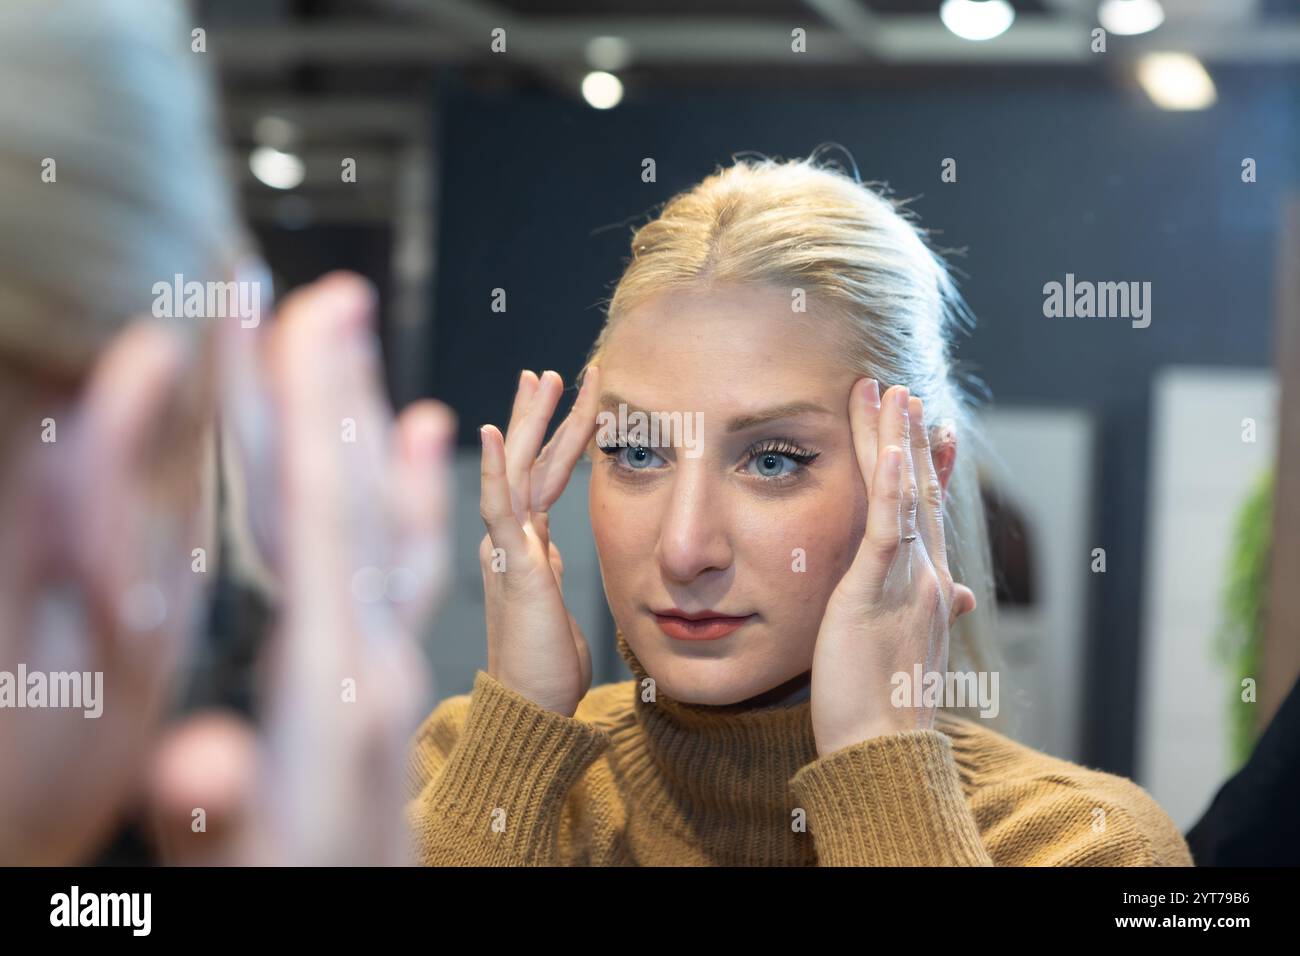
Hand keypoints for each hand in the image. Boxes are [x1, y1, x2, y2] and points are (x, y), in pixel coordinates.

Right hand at [148, 271, 455, 864]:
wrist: (377, 923)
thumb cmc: (301, 898)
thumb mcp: (252, 865)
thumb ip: (229, 813)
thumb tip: (204, 762)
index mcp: (330, 680)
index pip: (319, 518)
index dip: (308, 414)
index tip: (309, 316)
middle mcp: (370, 653)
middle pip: (349, 498)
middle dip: (329, 394)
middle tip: (323, 293)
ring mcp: (384, 657)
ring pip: (381, 517)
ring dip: (365, 425)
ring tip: (362, 343)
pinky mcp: (386, 671)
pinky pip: (412, 566)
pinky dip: (414, 494)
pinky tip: (430, 437)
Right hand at [478, 367, 600, 716]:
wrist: (532, 707)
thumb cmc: (546, 667)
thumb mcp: (553, 606)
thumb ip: (548, 574)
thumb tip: (552, 556)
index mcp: (525, 545)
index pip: (542, 477)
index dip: (556, 438)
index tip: (570, 401)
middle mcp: (511, 539)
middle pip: (527, 461)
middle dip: (540, 413)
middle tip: (552, 370)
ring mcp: (507, 549)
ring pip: (517, 471)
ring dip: (530, 422)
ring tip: (540, 378)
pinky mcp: (510, 566)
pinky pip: (500, 508)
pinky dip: (497, 468)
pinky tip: (496, 432)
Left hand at [809, 379, 976, 757]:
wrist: (883, 749)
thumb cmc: (887, 705)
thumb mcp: (911, 648)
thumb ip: (934, 611)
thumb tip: (960, 596)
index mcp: (928, 586)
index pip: (928, 514)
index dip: (929, 467)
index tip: (932, 429)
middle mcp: (927, 575)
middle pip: (920, 490)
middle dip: (910, 436)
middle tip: (902, 389)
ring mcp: (907, 580)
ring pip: (905, 495)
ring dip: (896, 439)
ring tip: (887, 392)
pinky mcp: (877, 590)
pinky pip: (889, 526)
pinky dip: (895, 483)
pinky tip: (893, 446)